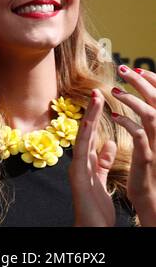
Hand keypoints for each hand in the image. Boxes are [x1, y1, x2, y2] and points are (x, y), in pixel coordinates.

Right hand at [71, 89, 118, 225]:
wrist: (91, 228)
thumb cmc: (96, 209)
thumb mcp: (102, 180)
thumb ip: (103, 162)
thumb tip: (110, 144)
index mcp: (87, 163)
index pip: (92, 135)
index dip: (96, 118)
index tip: (101, 100)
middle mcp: (79, 162)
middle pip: (86, 132)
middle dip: (91, 112)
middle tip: (97, 91)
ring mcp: (77, 167)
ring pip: (83, 137)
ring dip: (89, 118)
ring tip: (95, 100)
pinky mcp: (79, 175)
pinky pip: (82, 153)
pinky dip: (85, 137)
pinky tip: (88, 125)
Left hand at [113, 65, 155, 224]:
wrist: (153, 198)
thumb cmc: (150, 169)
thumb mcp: (152, 143)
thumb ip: (149, 125)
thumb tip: (142, 104)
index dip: (154, 83)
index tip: (140, 70)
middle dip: (143, 83)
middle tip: (125, 68)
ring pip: (151, 116)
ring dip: (133, 100)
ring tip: (115, 90)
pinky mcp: (148, 157)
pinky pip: (140, 135)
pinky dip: (127, 123)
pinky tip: (115, 117)